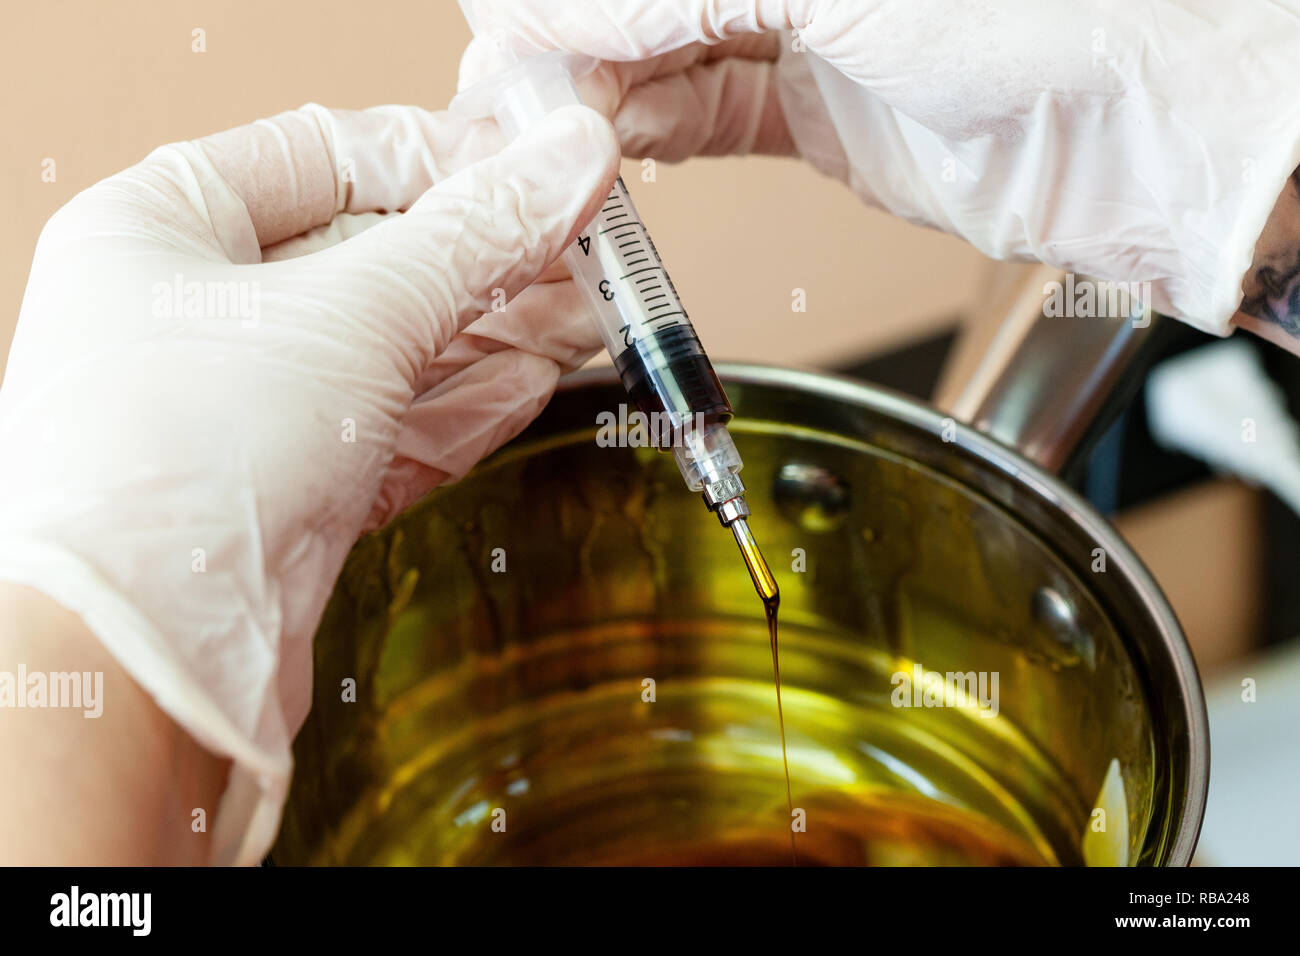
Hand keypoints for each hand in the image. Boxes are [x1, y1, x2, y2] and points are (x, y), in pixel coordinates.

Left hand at [0, 102, 617, 862]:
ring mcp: (237, 411)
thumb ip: (471, 237)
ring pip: (386, 352)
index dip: (440, 158)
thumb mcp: (351, 316)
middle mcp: (190, 316)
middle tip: (574, 249)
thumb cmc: (178, 478)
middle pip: (366, 258)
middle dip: (481, 260)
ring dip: (489, 337)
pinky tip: (528, 384)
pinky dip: (459, 410)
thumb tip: (564, 165)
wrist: (145, 670)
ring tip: (579, 318)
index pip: (326, 155)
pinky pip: (385, 430)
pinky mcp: (283, 493)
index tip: (532, 169)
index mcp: (160, 231)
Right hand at [460, 0, 1299, 335]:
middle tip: (516, 110)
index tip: (506, 45)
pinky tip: (619, 151)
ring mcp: (801, 31)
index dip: (556, 1)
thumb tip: (538, 14)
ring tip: (559, 140)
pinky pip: (707, 116)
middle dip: (567, 47)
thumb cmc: (1050, 9)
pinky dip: (656, 137)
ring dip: (603, 100)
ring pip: (659, 58)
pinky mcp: (816, 112)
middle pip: (633, 1)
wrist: (1151, 132)